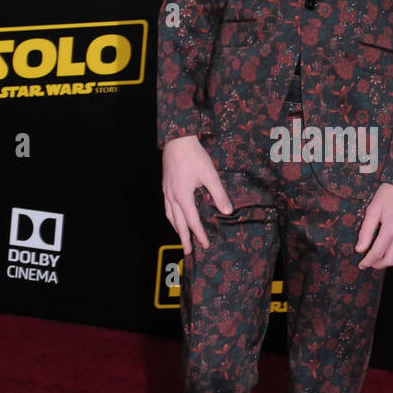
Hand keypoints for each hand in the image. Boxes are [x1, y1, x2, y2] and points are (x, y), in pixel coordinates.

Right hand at [162, 135, 232, 258]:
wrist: (177, 141)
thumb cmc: (194, 156)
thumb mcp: (210, 175)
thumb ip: (219, 194)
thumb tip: (227, 210)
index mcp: (183, 197)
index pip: (192, 221)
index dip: (199, 234)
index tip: (205, 245)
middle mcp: (172, 197)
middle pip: (178, 223)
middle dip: (184, 238)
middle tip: (189, 251)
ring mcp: (167, 192)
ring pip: (170, 216)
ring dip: (176, 228)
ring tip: (181, 237)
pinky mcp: (165, 186)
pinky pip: (166, 207)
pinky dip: (171, 216)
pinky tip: (174, 216)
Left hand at [354, 181, 392, 268]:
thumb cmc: (388, 194)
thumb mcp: (372, 210)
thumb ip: (366, 232)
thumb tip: (360, 249)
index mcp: (391, 229)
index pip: (377, 253)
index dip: (367, 262)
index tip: (361, 264)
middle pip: (390, 260)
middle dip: (378, 264)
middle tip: (369, 262)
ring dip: (389, 261)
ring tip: (380, 256)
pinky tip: (392, 249)